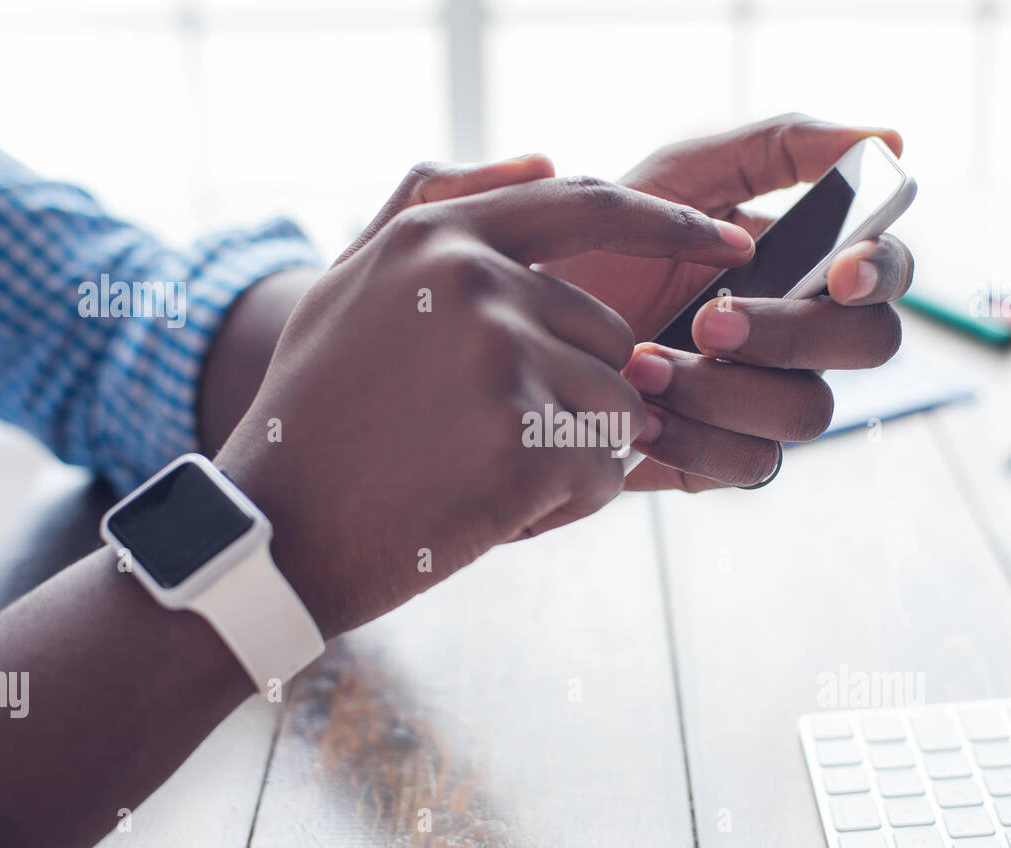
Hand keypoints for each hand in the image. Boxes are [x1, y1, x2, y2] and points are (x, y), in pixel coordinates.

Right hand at [214, 163, 755, 636]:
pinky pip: (605, 470)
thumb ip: (435, 202)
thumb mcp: (351, 283)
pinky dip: (564, 499)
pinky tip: (486, 507)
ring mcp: (503, 359)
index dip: (674, 227)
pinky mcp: (525, 441)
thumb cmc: (318, 410)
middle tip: (482, 438)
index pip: (593, 204)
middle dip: (576, 393)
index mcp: (442, 236)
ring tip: (477, 470)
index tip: (734, 245)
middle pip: (612, 335)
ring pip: (618, 406)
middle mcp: (478, 282)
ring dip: (571, 449)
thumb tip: (544, 155)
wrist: (276, 530)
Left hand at [544, 114, 914, 490]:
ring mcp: (766, 401)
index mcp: (802, 266)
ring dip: (726, 389)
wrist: (523, 330)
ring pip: (809, 412)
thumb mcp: (677, 177)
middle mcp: (799, 338)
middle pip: (868, 347)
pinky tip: (640, 418)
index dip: (879, 271)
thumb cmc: (603, 246)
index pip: (884, 271)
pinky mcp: (726, 458)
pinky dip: (695, 440)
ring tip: (641, 366)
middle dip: (792, 334)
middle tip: (708, 322)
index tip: (837, 271)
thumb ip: (778, 146)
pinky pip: (751, 463)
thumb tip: (891, 142)